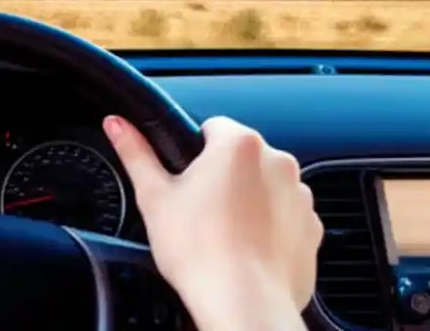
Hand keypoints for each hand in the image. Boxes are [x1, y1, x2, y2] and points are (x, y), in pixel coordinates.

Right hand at [103, 115, 321, 330]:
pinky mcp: (312, 228)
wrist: (243, 304)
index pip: (211, 128)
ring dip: (248, 200)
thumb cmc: (200, 253)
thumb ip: (136, 153)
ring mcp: (300, 196)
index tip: (184, 180)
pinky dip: (269, 228)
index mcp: (238, 144)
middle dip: (222, 177)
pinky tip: (245, 248)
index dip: (192, 154)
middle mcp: (278, 162)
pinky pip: (286, 217)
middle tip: (198, 211)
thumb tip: (117, 125)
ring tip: (222, 234)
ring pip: (265, 186)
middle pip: (241, 157)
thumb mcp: (154, 197)